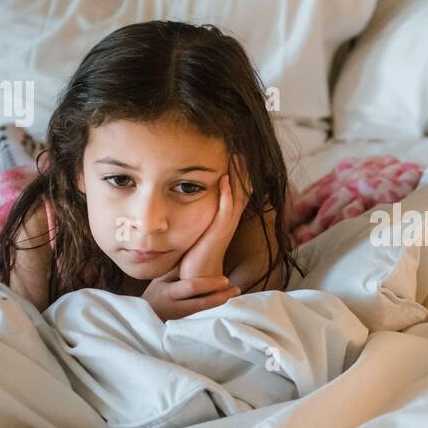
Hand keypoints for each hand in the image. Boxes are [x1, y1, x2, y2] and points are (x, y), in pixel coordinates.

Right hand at [141, 272, 240, 320]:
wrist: (143, 319)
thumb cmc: (155, 293)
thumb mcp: (160, 280)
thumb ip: (176, 271)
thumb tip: (195, 253)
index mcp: (168, 292)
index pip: (192, 288)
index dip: (210, 284)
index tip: (226, 279)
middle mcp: (176, 307)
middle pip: (202, 303)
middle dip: (221, 297)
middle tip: (236, 289)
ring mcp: (181, 317)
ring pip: (204, 311)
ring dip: (221, 303)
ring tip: (236, 294)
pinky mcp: (185, 323)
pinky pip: (202, 315)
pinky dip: (214, 308)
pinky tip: (227, 302)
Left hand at [178, 155, 251, 280]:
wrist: (196, 278)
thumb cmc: (194, 255)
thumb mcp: (196, 229)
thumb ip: (196, 214)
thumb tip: (185, 198)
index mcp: (225, 218)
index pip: (237, 191)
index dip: (238, 173)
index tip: (235, 154)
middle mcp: (229, 221)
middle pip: (242, 190)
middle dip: (241, 170)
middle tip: (239, 149)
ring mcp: (225, 227)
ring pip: (237, 197)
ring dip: (237, 177)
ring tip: (236, 158)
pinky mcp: (218, 234)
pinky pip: (225, 212)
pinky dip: (226, 195)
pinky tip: (223, 180)